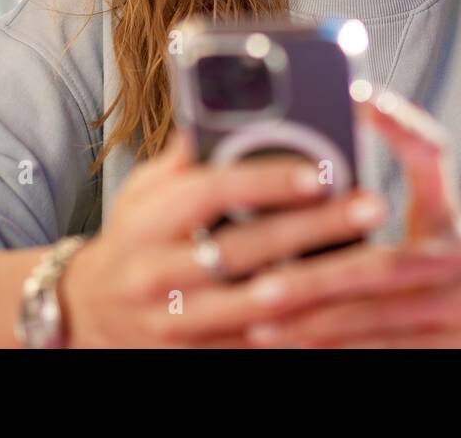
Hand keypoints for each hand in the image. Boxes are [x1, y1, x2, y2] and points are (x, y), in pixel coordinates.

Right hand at [58, 126, 388, 346]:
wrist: (90, 312)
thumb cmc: (134, 236)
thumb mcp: (143, 190)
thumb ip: (186, 157)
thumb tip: (224, 104)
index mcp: (147, 222)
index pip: (211, 193)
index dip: (268, 181)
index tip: (320, 171)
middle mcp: (156, 274)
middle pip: (244, 249)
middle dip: (314, 228)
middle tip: (369, 205)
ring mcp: (174, 323)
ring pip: (257, 305)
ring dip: (318, 281)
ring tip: (370, 257)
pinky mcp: (195, 357)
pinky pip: (254, 346)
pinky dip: (298, 328)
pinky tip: (340, 307)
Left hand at [239, 91, 460, 347]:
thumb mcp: (443, 205)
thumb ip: (406, 153)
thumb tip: (356, 96)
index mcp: (452, 220)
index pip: (428, 160)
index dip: (395, 131)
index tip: (345, 118)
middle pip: (386, 270)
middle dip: (318, 280)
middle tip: (261, 287)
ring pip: (386, 327)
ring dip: (321, 329)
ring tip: (262, 328)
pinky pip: (399, 361)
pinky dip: (349, 357)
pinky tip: (301, 353)